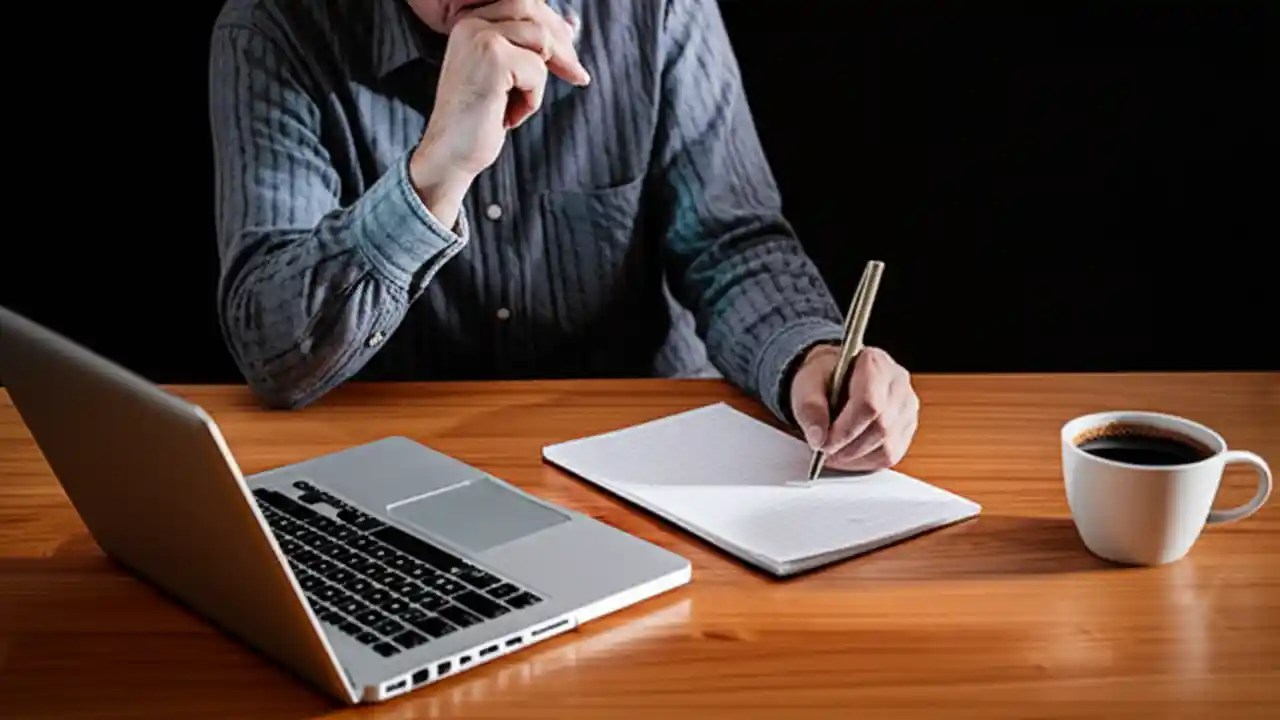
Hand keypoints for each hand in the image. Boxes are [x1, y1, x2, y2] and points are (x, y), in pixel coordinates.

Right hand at [409, 0, 590, 223]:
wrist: (451, 153)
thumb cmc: (480, 119)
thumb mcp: (509, 75)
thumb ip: (532, 47)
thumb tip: (572, 25)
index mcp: (471, 22)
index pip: (525, 5)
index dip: (554, 28)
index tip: (571, 58)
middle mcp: (471, 23)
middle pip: (535, 13)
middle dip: (562, 46)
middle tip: (577, 76)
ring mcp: (480, 37)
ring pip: (542, 42)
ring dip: (539, 80)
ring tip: (518, 105)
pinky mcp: (493, 58)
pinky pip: (537, 70)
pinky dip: (532, 99)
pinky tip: (508, 117)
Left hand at [789, 344, 919, 471]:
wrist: (838, 377)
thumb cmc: (825, 378)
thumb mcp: (807, 384)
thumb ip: (810, 408)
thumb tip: (818, 438)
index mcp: (874, 363)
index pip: (869, 404)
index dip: (845, 430)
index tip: (823, 444)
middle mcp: (898, 382)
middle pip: (881, 427)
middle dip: (848, 447)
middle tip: (824, 451)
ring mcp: (907, 406)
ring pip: (887, 446)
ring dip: (855, 457)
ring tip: (833, 452)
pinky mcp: (907, 427)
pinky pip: (890, 455)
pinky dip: (865, 461)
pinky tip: (848, 454)